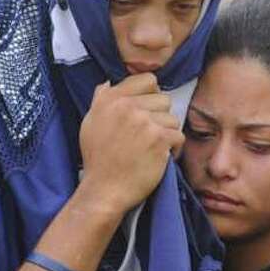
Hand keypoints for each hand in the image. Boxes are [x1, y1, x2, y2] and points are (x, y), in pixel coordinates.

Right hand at [79, 73, 183, 212]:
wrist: (104, 190)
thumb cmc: (98, 160)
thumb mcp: (90, 123)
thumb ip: (101, 100)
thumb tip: (108, 83)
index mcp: (111, 99)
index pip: (147, 80)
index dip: (151, 95)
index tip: (148, 111)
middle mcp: (127, 106)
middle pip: (164, 99)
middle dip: (160, 117)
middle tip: (148, 136)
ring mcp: (144, 122)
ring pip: (173, 119)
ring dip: (167, 134)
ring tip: (152, 148)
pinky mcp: (159, 139)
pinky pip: (178, 136)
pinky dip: (174, 149)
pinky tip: (160, 158)